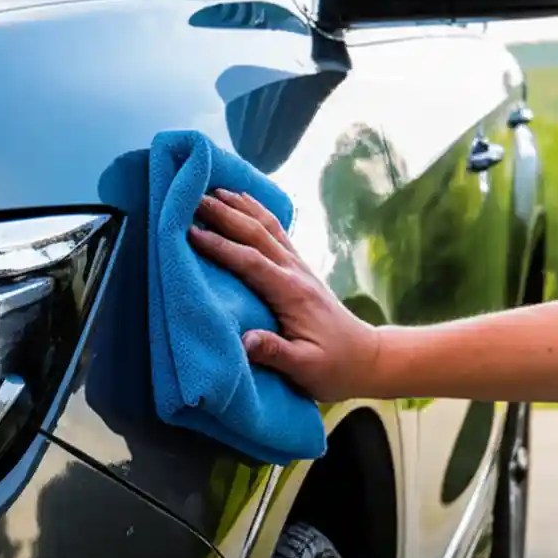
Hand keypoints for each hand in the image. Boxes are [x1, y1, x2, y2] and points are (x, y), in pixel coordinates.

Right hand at [189, 189, 381, 402]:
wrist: (367, 358)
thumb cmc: (334, 367)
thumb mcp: (306, 368)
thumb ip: (276, 353)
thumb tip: (245, 341)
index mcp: (292, 294)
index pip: (251, 262)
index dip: (221, 246)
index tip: (191, 232)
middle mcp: (296, 273)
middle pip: (257, 234)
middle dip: (225, 215)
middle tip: (194, 198)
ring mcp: (299, 268)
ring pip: (268, 227)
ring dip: (240, 206)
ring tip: (214, 189)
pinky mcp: (300, 269)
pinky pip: (277, 232)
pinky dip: (258, 212)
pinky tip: (244, 201)